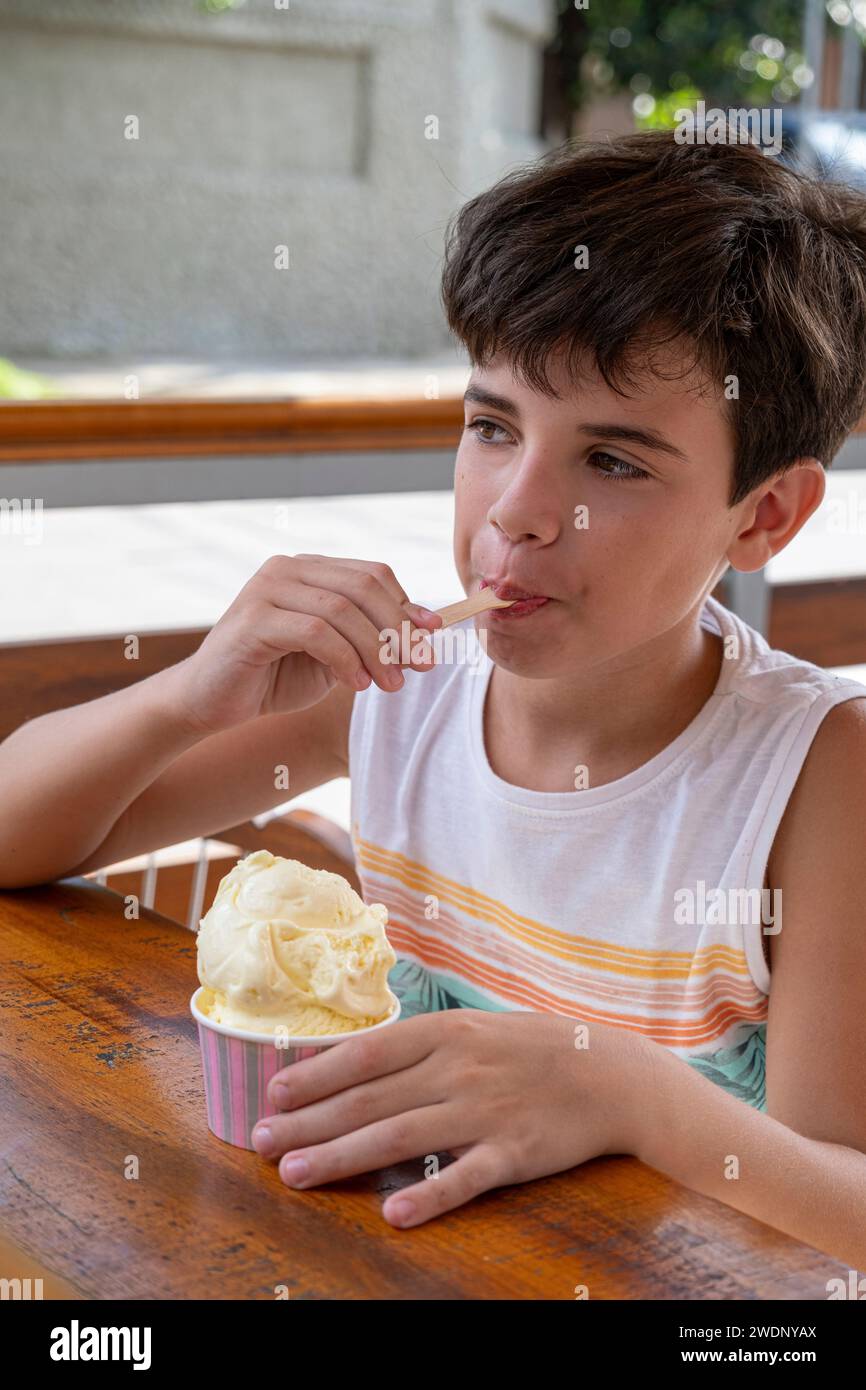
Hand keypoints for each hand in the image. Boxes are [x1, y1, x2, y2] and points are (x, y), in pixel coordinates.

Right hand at [169, 553, 441, 735]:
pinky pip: (317, 632)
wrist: (210, 702)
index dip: (407, 606)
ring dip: (376, 650)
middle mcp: (287, 569)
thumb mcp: (333, 656)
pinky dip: (346, 660)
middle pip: (364, 587)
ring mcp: (267, 588)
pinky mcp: (253, 618)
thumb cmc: (273, 678)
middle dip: (398, 629)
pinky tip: (357, 684)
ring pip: (343, 610)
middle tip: (418, 666)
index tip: (430, 641)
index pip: (372, 575)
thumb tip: (425, 631)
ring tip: (390, 684)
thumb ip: (368, 637)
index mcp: (308, 570)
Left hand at [250, 1008, 649, 1227]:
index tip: (272, 1094)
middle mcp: (457, 1068)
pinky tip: (392, 1214)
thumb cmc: (533, 1048)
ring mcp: (484, 1111)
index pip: (364, 1054)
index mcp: (445, 1033)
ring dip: (341, 1157)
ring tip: (295, 1176)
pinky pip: (464, 1178)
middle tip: (260, 1144)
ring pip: (398, 1137)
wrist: (610, 1071)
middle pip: (368, 1100)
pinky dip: (428, 1195)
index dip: (314, 1075)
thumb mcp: (475, 1028)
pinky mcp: (513, 1152)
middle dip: (308, 1123)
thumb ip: (420, 1047)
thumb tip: (354, 1063)